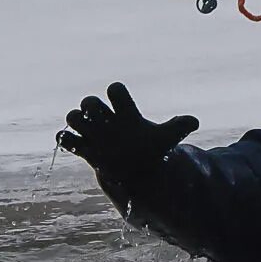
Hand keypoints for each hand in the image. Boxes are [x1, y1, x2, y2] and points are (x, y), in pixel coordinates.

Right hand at [57, 84, 199, 192]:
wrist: (138, 171)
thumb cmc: (152, 150)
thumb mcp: (167, 139)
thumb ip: (178, 127)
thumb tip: (194, 122)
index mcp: (125, 112)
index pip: (116, 90)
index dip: (116, 94)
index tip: (123, 109)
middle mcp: (107, 119)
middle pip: (90, 101)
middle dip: (92, 107)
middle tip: (100, 120)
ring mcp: (94, 134)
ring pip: (74, 117)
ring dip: (77, 122)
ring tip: (88, 135)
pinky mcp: (85, 149)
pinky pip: (66, 140)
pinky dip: (66, 140)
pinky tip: (77, 146)